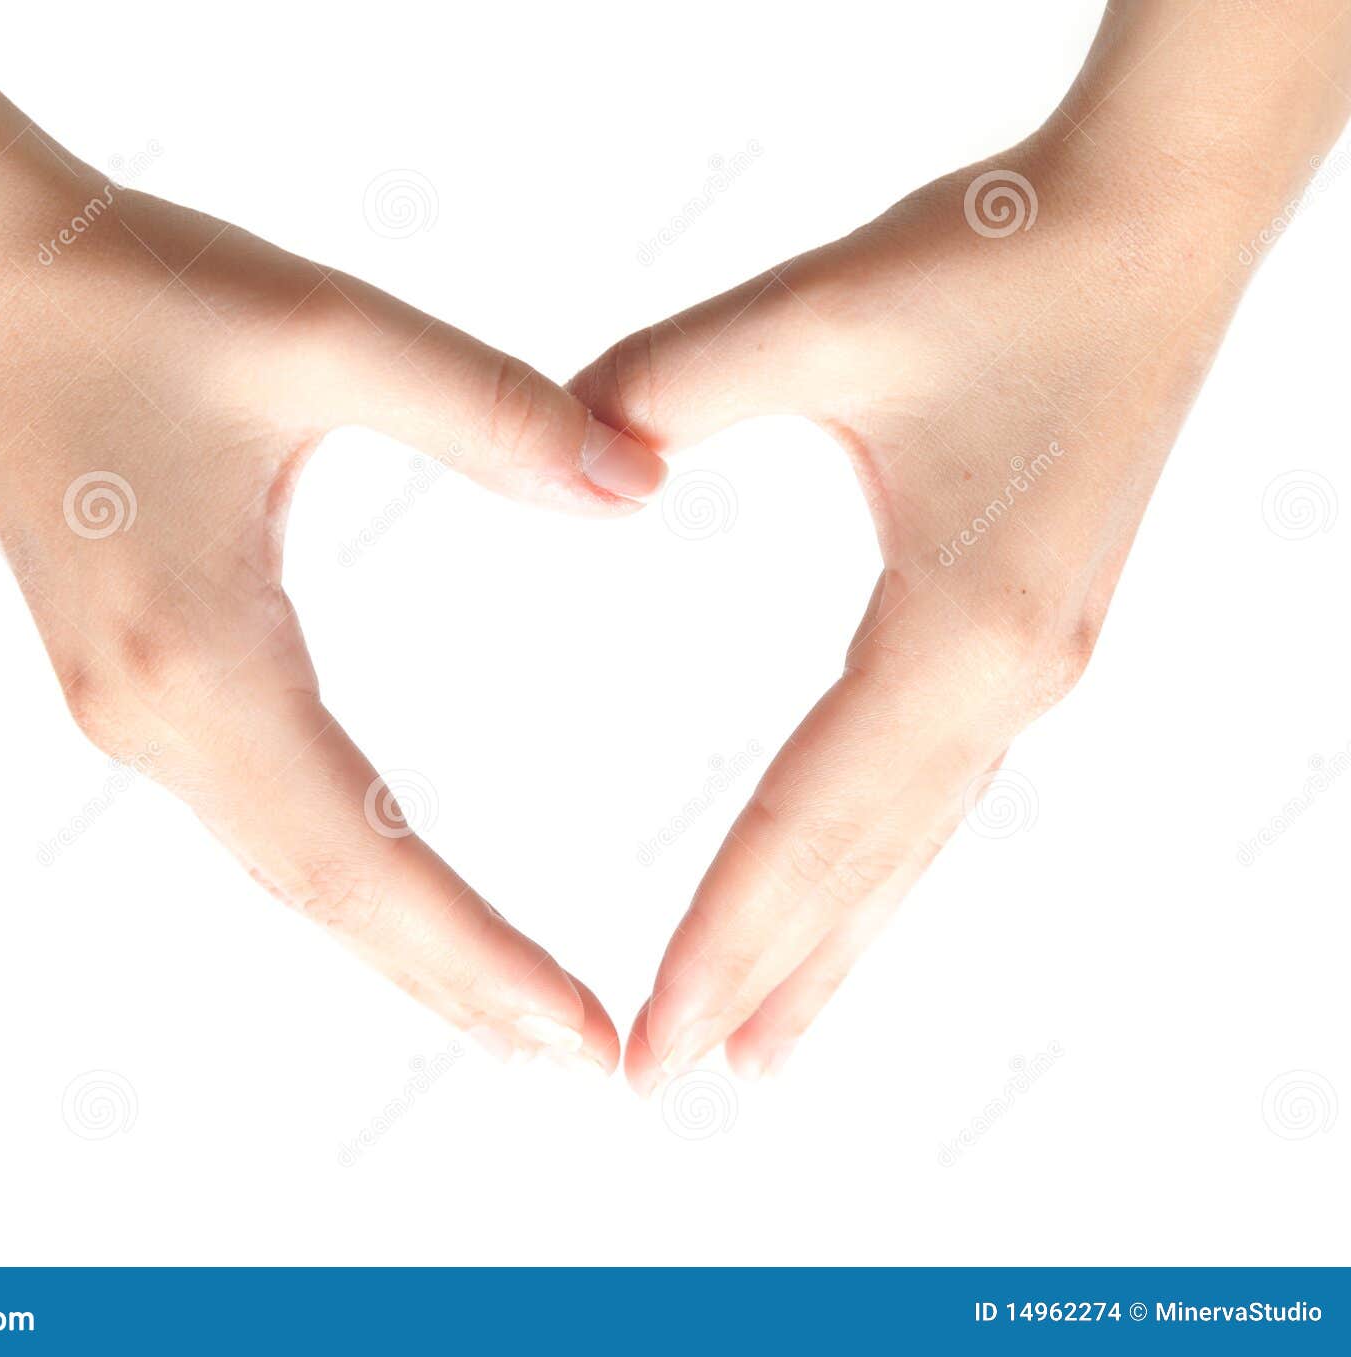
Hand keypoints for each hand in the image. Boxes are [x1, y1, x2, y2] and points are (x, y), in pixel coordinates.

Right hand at [0, 0, 669, 1067]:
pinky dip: (347, 879)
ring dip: (402, 946)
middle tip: (582, 1059)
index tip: (582, 1032)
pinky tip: (403, 895)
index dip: (478, 955)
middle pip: (329, 894)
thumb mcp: (322, 330)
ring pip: (290, 870)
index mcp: (198, 652)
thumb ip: (489, 411)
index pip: (365, 853)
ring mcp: (131, 711)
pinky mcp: (134, 683)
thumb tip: (637, 488)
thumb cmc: (128, 288)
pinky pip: (258, 816)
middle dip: (457, 985)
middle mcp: (154, 714)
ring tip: (514, 1012)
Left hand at [571, 96, 1325, 1090]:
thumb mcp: (824, 308)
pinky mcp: (1018, 639)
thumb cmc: (1006, 257)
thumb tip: (571, 452)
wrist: (1152, 224)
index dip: (726, 935)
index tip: (651, 1035)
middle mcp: (1004, 677)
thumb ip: (670, 383)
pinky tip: (841, 908)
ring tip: (758, 1051)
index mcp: (961, 624)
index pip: (812, 819)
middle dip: (761, 978)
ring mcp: (1023, 668)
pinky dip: (869, 872)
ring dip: (826, 950)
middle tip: (672, 1087)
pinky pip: (926, 792)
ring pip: (902, 848)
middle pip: (860, 867)